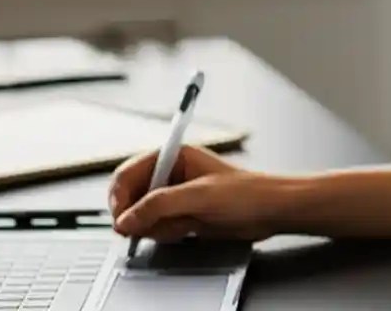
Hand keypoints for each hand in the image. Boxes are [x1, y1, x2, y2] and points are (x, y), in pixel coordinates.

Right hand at [108, 145, 280, 242]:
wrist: (270, 212)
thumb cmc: (246, 193)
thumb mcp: (199, 196)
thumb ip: (159, 205)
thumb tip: (128, 218)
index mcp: (174, 156)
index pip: (129, 172)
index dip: (120, 195)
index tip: (120, 216)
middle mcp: (171, 175)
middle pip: (131, 196)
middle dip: (138, 215)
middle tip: (146, 228)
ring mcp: (175, 197)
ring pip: (143, 216)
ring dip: (156, 226)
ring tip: (181, 225)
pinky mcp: (181, 215)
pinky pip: (158, 228)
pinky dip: (166, 234)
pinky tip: (186, 231)